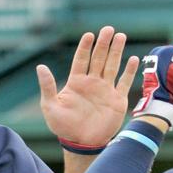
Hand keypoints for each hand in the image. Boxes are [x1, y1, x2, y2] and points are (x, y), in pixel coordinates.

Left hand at [37, 26, 139, 149]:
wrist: (82, 143)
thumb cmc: (63, 126)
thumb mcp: (50, 106)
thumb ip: (48, 86)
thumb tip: (40, 67)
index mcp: (76, 82)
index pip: (81, 59)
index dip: (85, 47)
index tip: (89, 35)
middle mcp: (92, 82)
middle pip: (99, 58)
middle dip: (103, 43)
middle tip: (108, 29)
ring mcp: (105, 90)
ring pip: (112, 65)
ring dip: (116, 51)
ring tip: (121, 36)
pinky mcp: (117, 100)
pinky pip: (124, 82)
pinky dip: (129, 71)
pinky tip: (133, 59)